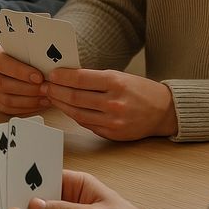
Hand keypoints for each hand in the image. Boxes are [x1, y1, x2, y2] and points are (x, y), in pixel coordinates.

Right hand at [0, 45, 48, 114]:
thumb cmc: (26, 56)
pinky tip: (39, 102)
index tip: (38, 77)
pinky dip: (27, 107)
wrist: (24, 64)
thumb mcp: (29, 50)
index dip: (20, 71)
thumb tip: (47, 64)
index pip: (1, 63)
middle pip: (3, 84)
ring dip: (29, 100)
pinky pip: (9, 109)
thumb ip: (33, 56)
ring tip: (45, 96)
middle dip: (27, 88)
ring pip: (7, 99)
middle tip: (45, 88)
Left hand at [44, 68, 177, 140]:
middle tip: (45, 86)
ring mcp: (112, 120)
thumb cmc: (140, 90)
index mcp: (116, 83)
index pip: (80, 79)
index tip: (51, 74)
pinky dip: (73, 115)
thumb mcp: (120, 76)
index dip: (62, 77)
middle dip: (56, 91)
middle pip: (75, 97)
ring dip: (60, 104)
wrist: (164, 111)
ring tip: (51, 97)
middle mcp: (114, 102)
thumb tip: (66, 77)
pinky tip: (66, 108)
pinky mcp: (111, 133)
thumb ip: (95, 78)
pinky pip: (85, 124)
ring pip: (77, 113)